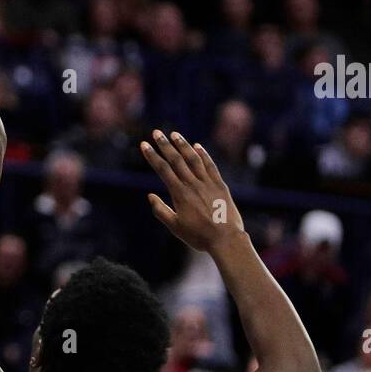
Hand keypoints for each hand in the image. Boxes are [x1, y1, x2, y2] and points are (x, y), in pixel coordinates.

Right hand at [141, 130, 243, 252]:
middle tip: (156, 132)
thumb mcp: (175, 227)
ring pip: (193, 159)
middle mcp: (193, 184)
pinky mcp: (220, 186)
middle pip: (176, 160)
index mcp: (180, 194)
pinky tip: (197, 146)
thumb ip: (161, 210)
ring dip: (183, 145)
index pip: (163, 170)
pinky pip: (210, 166)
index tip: (144, 145)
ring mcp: (208, 183)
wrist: (226, 239)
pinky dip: (203, 155)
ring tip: (174, 134)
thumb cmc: (198, 236)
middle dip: (165, 145)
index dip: (152, 156)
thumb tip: (150, 196)